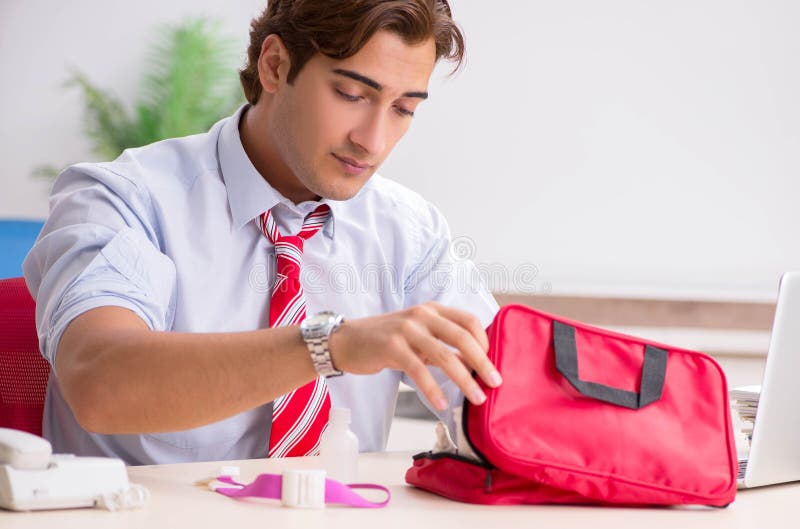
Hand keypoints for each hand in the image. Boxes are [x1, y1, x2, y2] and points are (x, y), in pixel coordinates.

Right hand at [328, 302, 502, 410]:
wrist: (346, 341)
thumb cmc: (385, 341)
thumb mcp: (417, 336)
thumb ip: (442, 345)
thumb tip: (472, 363)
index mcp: (432, 310)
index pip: (468, 321)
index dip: (484, 341)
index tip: (490, 363)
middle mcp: (421, 315)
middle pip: (462, 336)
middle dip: (482, 362)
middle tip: (494, 383)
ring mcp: (406, 329)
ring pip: (444, 355)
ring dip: (464, 379)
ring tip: (476, 398)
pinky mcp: (391, 347)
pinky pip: (419, 370)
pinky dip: (433, 389)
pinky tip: (442, 402)